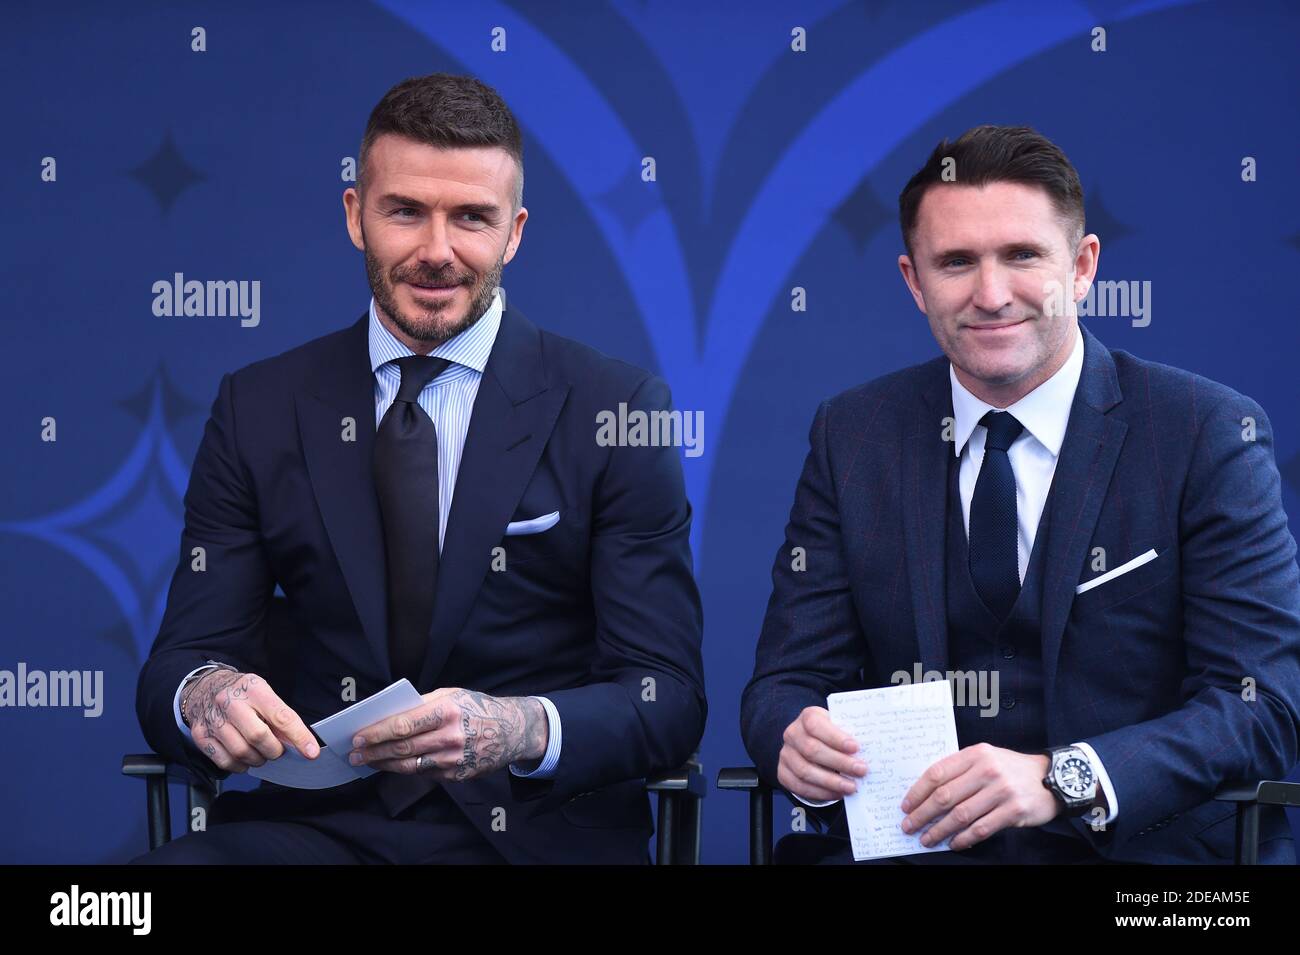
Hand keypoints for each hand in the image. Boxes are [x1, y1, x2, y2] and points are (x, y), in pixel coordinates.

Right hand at [182, 669, 319, 771]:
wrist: (204, 687)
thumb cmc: (242, 693)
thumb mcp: (264, 693)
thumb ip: (280, 716)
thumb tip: (300, 743)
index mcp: (253, 689)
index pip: (281, 716)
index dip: (299, 736)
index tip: (311, 751)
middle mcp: (230, 702)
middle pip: (258, 737)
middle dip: (274, 750)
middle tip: (277, 750)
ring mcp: (213, 719)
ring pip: (241, 752)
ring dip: (257, 759)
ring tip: (261, 753)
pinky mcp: (201, 735)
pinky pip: (224, 761)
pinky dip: (239, 766)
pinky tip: (244, 758)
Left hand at [347, 688, 547, 781]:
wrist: (512, 731)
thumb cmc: (477, 707)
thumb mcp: (452, 694)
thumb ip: (422, 704)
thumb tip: (389, 714)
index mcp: (447, 711)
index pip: (403, 725)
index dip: (377, 733)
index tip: (357, 737)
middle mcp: (450, 736)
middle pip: (402, 748)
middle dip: (374, 752)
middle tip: (354, 754)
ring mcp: (453, 759)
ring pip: (410, 765)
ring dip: (384, 764)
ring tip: (367, 762)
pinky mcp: (456, 775)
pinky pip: (425, 773)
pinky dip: (405, 769)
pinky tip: (392, 765)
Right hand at [777, 706, 868, 801]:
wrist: (811, 742)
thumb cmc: (832, 734)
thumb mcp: (840, 727)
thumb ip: (850, 734)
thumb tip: (872, 750)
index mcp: (808, 716)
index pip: (816, 725)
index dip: (835, 737)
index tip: (856, 747)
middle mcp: (793, 733)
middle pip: (812, 750)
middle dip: (839, 762)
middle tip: (861, 770)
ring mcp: (786, 754)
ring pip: (805, 770)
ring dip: (831, 781)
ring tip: (851, 787)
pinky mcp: (783, 772)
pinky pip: (799, 786)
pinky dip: (820, 792)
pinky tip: (837, 793)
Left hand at [900, 743, 1057, 850]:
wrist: (1052, 779)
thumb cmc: (1011, 769)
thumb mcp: (985, 757)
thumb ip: (959, 769)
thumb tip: (926, 792)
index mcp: (975, 754)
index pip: (937, 773)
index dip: (918, 792)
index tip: (906, 806)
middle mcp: (987, 770)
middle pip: (945, 796)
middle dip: (922, 814)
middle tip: (909, 826)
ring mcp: (1001, 791)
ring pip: (960, 816)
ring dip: (939, 830)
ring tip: (927, 839)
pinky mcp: (1013, 811)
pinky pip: (981, 829)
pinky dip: (963, 839)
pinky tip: (953, 844)